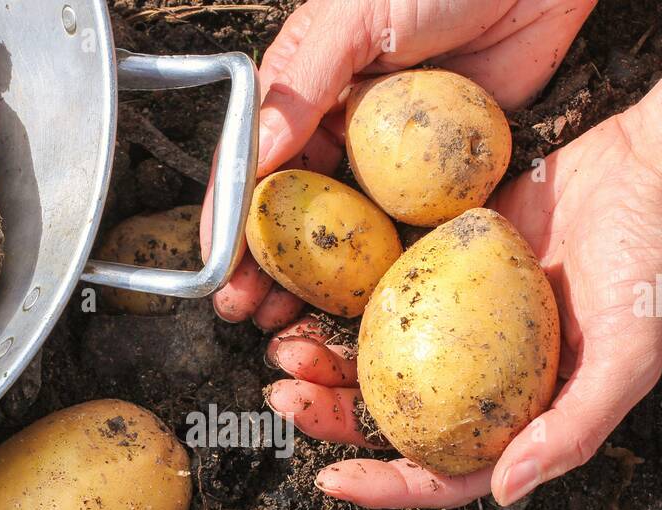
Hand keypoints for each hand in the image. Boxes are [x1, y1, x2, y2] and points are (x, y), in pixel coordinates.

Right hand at [201, 0, 598, 327]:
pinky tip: (364, 313)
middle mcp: (343, 134)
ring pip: (345, 238)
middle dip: (267, 270)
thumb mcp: (354, 15)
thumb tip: (255, 154)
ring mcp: (393, 165)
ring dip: (315, 287)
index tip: (217, 272)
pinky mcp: (444, 182)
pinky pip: (407, 236)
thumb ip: (302, 84)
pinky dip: (382, 277)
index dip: (231, 223)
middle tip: (247, 316)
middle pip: (294, 216)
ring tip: (290, 326)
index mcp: (307, 95)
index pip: (254, 168)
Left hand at [269, 114, 661, 507]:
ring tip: (283, 352)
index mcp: (520, 419)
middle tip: (284, 399)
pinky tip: (305, 298)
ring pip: (376, 361)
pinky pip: (381, 297)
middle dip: (332, 419)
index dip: (384, 486)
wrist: (654, 175)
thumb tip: (508, 492)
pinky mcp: (441, 272)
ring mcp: (456, 328)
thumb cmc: (654, 273)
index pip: (443, 473)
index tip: (329, 480)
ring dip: (325, 363)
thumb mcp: (628, 361)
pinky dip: (341, 303)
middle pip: (393, 419)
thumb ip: (572, 432)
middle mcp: (481, 381)